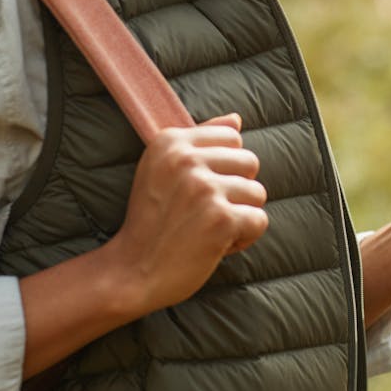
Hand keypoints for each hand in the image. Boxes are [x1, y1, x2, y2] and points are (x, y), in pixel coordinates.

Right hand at [100, 113, 268, 317]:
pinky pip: (259, 220)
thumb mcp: (162, 170)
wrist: (131, 272)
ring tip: (207, 229)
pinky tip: (216, 246)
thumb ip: (199, 140)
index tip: (197, 190)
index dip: (224, 168)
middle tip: (203, 213)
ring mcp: (204, 188)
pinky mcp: (221, 218)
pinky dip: (243, 239)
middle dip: (236, 191)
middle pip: (249, 162)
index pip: (232, 137)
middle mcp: (186, 159)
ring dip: (239, 217)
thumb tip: (237, 119)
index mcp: (170, 141)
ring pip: (257, 193)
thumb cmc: (151, 222)